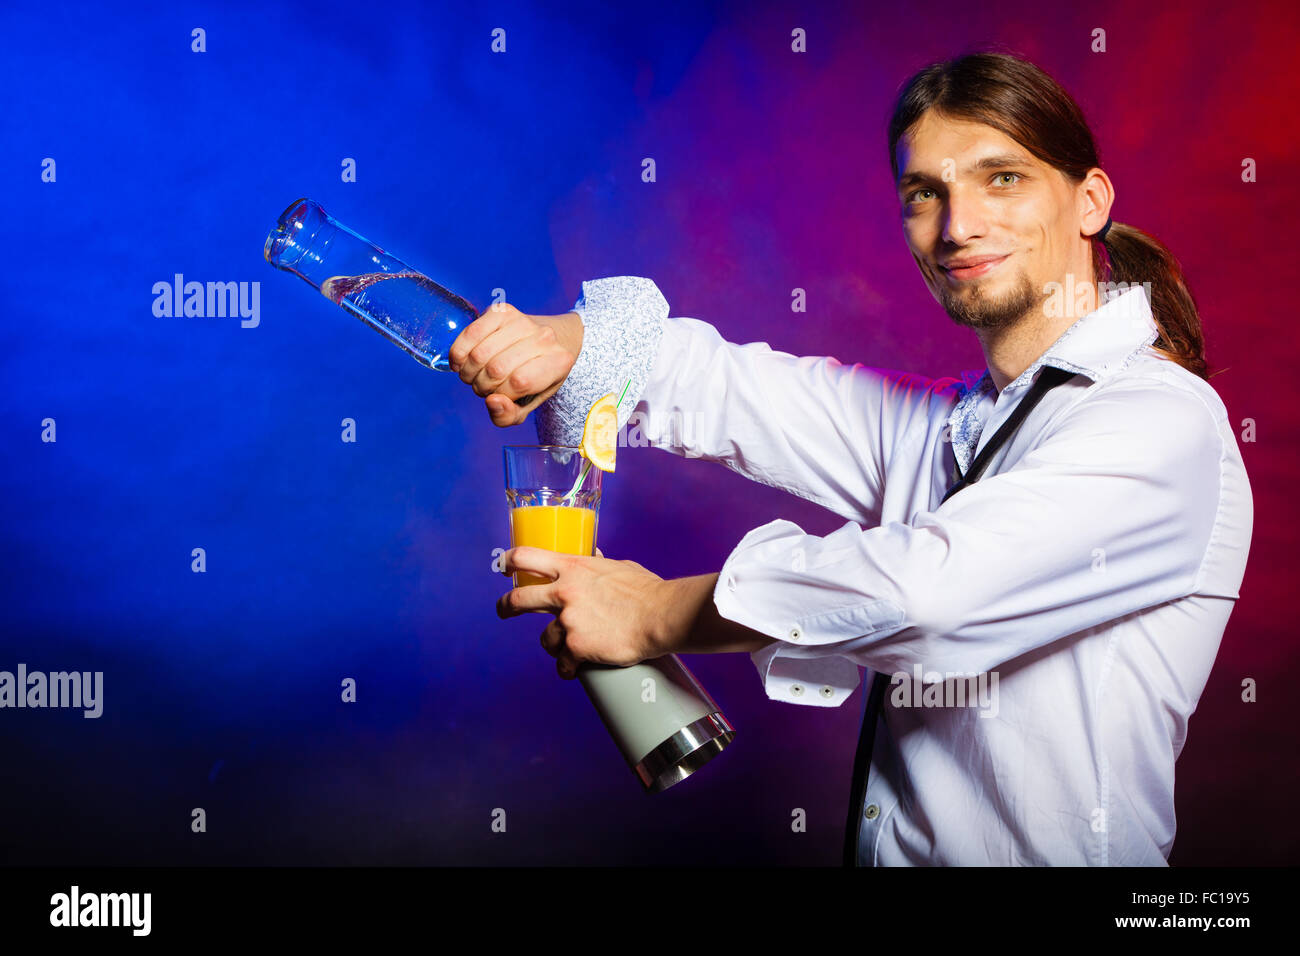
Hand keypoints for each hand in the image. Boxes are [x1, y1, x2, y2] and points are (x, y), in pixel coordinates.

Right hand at [447, 302, 581, 426]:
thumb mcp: (529, 403)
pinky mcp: (501, 310)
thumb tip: (492, 402)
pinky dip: (459, 353)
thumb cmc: (537, 376)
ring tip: (476, 375)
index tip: (502, 394)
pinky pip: (470, 333)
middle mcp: (544, 337)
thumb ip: (509, 415)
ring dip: (469, 372)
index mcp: (559, 362)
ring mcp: (522, 320)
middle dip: (482, 386)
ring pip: (480, 354)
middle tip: (485, 386)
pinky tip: (463, 361)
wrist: (553, 339)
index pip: (519, 382)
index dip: (502, 393)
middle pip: (496, 368)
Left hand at [496, 546, 667, 678]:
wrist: (660, 616)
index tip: (504, 567)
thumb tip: (595, 556)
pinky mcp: (576, 647)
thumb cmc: (646, 590)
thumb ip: (600, 564)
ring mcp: (568, 620)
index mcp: (573, 567)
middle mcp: (564, 591)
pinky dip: (569, 668)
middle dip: (506, 607)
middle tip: (504, 610)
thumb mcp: (619, 567)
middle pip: (518, 600)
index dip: (509, 561)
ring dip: (556, 644)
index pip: (526, 557)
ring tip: (571, 649)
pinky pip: (563, 663)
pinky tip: (575, 669)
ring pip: (546, 638)